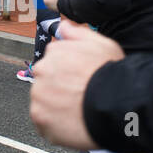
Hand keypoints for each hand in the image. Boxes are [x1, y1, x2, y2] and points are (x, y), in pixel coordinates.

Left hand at [30, 21, 124, 149]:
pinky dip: (55, 126)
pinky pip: (44, 124)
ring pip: (44, 103)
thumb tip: (63, 26)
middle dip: (59, 89)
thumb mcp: (101, 44)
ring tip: (78, 112)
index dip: (68, 73)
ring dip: (56, 108)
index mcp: (53, 53)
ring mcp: (38, 96)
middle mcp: (41, 71)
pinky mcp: (39, 118)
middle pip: (46, 82)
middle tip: (79, 97)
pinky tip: (73, 124)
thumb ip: (78, 33)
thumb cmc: (110, 73)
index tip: (80, 80)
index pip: (53, 63)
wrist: (113, 104)